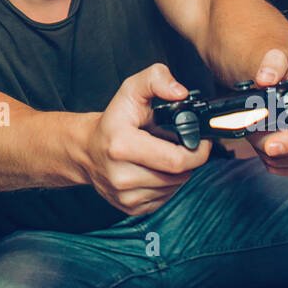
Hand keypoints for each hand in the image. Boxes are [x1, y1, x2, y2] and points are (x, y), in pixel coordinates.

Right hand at [83, 63, 209, 215]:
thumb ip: (156, 79)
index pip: (177, 160)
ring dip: (177, 172)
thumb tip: (180, 92)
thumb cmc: (113, 121)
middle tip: (181, 144)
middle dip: (188, 159)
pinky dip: (167, 184)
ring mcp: (125, 195)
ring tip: (163, 155)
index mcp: (122, 146)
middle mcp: (121, 175)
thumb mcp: (131, 90)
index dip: (198, 151)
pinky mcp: (130, 207)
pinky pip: (165, 198)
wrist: (86, 149)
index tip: (201, 141)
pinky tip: (155, 169)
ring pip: (174, 187)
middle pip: (179, 175)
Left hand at [244, 48, 287, 176]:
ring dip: (275, 156)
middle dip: (278, 148)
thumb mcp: (277, 60)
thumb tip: (265, 79)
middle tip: (252, 136)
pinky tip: (266, 151)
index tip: (270, 147)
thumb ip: (272, 64)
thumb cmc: (285, 75)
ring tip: (257, 137)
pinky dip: (278, 165)